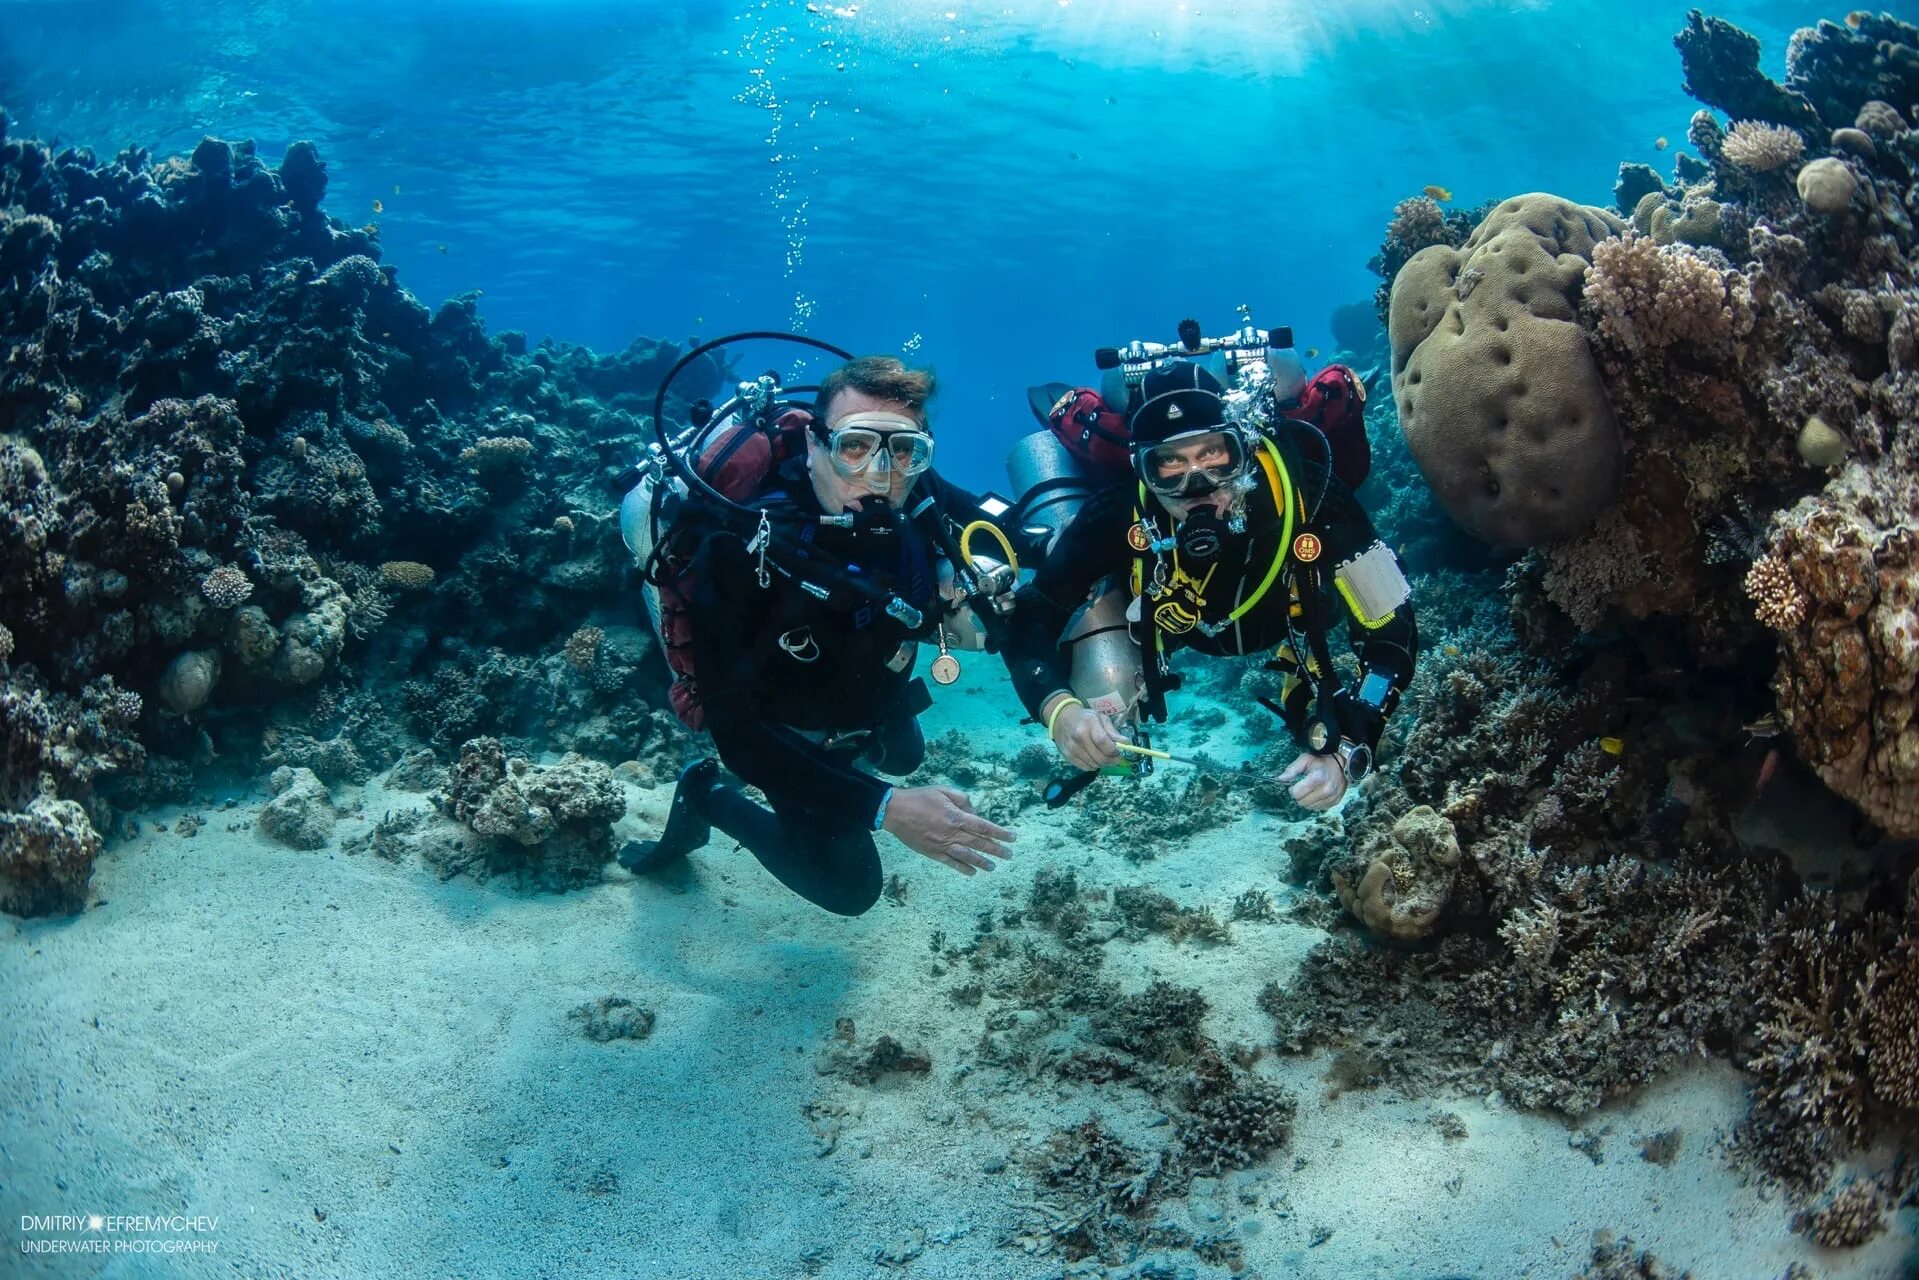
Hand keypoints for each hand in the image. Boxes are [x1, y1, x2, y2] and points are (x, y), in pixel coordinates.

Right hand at [881, 785, 1015, 874]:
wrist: (895, 811)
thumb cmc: (920, 798)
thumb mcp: (943, 790)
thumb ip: (962, 799)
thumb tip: (974, 811)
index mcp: (956, 816)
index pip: (984, 827)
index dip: (1000, 833)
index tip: (1012, 838)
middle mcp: (952, 833)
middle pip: (979, 843)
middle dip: (996, 850)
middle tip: (1009, 855)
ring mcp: (942, 845)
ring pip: (967, 856)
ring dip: (982, 862)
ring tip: (994, 867)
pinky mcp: (932, 853)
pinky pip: (951, 863)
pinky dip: (962, 868)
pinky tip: (972, 872)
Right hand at [1051, 702, 1126, 771]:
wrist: (1061, 719)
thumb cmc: (1084, 718)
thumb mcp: (1101, 718)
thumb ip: (1113, 732)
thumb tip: (1127, 744)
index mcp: (1089, 724)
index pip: (1104, 742)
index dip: (1114, 751)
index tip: (1119, 753)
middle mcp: (1079, 737)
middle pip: (1100, 757)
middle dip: (1111, 761)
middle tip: (1115, 758)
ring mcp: (1072, 748)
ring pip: (1094, 765)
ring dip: (1103, 764)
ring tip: (1104, 756)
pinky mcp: (1068, 756)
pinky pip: (1085, 768)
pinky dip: (1093, 766)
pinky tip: (1094, 758)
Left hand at [1278, 751, 1347, 810]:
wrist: (1342, 765)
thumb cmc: (1321, 762)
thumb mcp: (1305, 759)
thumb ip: (1292, 769)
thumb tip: (1280, 779)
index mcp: (1317, 778)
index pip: (1296, 794)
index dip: (1293, 789)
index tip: (1296, 784)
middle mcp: (1326, 790)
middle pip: (1302, 802)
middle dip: (1299, 795)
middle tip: (1304, 787)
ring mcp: (1331, 797)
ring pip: (1309, 807)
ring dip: (1307, 800)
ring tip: (1311, 790)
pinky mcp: (1335, 802)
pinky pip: (1318, 808)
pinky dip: (1315, 802)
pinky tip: (1318, 793)